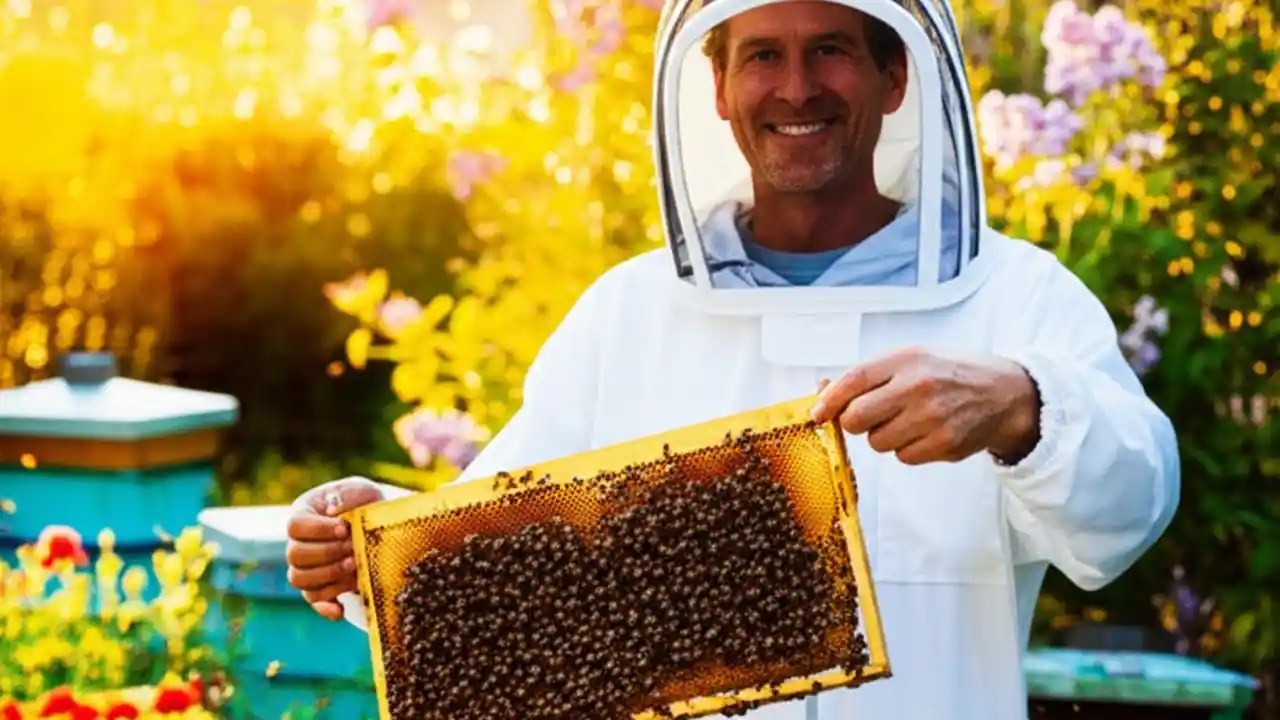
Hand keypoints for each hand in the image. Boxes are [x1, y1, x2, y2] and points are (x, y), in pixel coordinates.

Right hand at [286, 477, 384, 620]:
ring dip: (328, 576)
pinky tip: (340, 610)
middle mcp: (298, 542)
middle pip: (294, 555)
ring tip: (354, 567)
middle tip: (353, 549)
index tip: (344, 528)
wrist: (381, 522)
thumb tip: (332, 511)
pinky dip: (326, 607)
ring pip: (300, 579)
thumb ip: (347, 495)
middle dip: (327, 554)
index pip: (295, 526)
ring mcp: (307, 566)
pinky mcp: (320, 586)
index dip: (318, 530)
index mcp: (303, 513)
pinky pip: (314, 600)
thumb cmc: (367, 502)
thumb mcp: (361, 491)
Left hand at [811, 348, 1039, 465]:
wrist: (1003, 393)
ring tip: (908, 421)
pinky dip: (907, 449)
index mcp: (906, 360)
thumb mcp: (911, 360)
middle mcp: (918, 387)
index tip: (817, 414)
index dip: (829, 400)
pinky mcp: (944, 444)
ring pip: (877, 443)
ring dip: (884, 436)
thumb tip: (823, 392)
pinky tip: (925, 433)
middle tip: (870, 417)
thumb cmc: (947, 374)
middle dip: (855, 423)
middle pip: (857, 419)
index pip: (854, 380)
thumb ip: (869, 376)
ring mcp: (932, 418)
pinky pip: (902, 457)